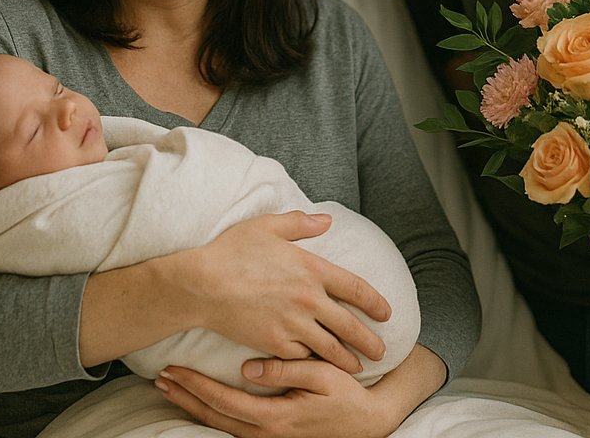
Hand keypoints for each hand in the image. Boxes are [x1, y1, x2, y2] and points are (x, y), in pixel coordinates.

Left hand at [156, 358, 396, 437]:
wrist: (369, 424)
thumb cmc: (347, 396)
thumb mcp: (322, 375)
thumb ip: (284, 370)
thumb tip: (247, 368)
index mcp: (276, 417)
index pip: (225, 400)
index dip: (197, 386)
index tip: (174, 370)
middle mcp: (266, 433)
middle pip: (214, 417)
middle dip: (185, 397)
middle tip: (161, 378)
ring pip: (220, 425)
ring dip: (194, 406)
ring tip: (173, 388)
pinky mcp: (272, 437)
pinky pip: (232, 427)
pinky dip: (212, 413)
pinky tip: (202, 401)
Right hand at [191, 212, 390, 375]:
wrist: (202, 284)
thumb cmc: (232, 251)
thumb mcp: (268, 226)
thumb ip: (301, 223)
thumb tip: (328, 220)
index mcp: (312, 268)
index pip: (356, 288)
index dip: (375, 303)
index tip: (386, 314)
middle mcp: (309, 299)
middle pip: (350, 326)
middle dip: (369, 342)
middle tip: (381, 352)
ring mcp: (293, 324)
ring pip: (329, 348)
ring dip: (346, 360)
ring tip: (357, 367)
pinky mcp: (275, 344)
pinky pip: (302, 358)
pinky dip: (313, 364)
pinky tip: (320, 369)